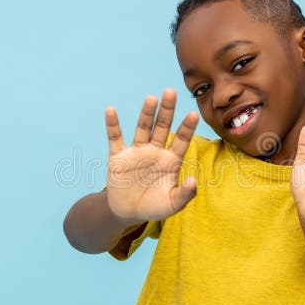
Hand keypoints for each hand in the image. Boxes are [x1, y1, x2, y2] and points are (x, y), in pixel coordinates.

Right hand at [105, 88, 199, 222]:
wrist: (128, 213)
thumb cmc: (154, 207)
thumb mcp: (172, 204)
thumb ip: (185, 194)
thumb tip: (193, 181)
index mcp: (171, 160)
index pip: (181, 140)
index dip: (187, 127)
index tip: (193, 113)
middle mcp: (155, 151)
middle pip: (162, 127)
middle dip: (167, 111)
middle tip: (171, 92)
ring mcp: (136, 152)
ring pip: (142, 128)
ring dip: (146, 114)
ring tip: (151, 99)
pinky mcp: (118, 156)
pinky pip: (115, 137)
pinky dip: (112, 124)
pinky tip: (111, 110)